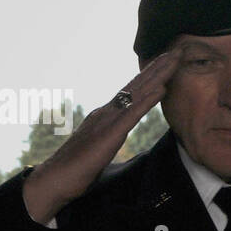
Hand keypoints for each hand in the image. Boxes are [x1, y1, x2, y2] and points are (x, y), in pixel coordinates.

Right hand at [23, 47, 182, 223]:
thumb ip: (109, 138)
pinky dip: (148, 99)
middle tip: (176, 50)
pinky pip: (132, 114)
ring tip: (174, 59)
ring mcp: (106, 121)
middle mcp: (106, 112)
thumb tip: (118, 136)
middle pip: (136, 85)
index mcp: (105, 116)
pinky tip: (161, 88)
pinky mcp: (109, 135)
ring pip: (136, 93)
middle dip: (158, 67)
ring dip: (157, 75)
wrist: (53, 180)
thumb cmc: (76, 170)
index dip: (149, 76)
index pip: (131, 92)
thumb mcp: (100, 149)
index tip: (166, 62)